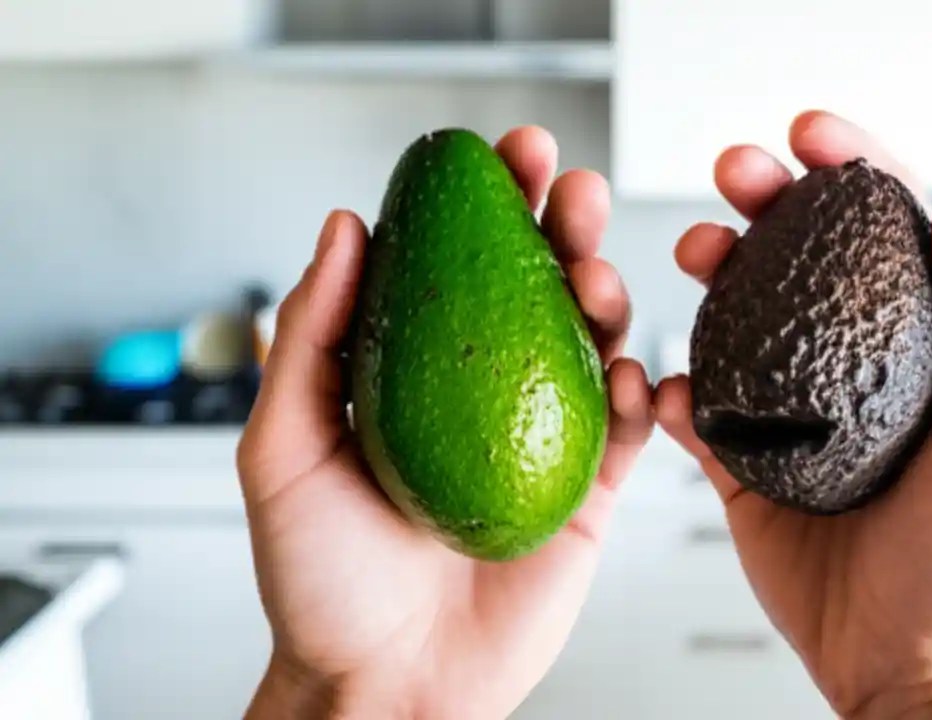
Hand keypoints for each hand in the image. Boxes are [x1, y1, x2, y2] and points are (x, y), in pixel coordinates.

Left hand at [236, 127, 653, 718]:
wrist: (384, 686)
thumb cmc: (320, 582)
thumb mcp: (284, 449)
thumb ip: (310, 336)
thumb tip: (345, 224)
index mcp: (415, 374)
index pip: (457, 267)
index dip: (485, 204)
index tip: (503, 154)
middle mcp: (484, 394)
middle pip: (537, 290)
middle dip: (561, 226)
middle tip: (568, 188)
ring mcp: (543, 439)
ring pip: (595, 345)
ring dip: (607, 294)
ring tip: (593, 276)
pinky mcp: (589, 496)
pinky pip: (632, 433)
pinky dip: (645, 394)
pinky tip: (636, 371)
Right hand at [655, 111, 931, 717]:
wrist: (911, 664)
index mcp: (924, 343)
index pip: (888, 229)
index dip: (851, 165)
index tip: (807, 133)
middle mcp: (856, 363)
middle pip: (803, 256)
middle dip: (765, 200)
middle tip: (733, 171)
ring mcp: (795, 412)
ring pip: (739, 317)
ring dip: (711, 273)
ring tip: (694, 254)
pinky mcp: (743, 467)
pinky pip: (694, 413)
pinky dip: (668, 389)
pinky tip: (662, 383)